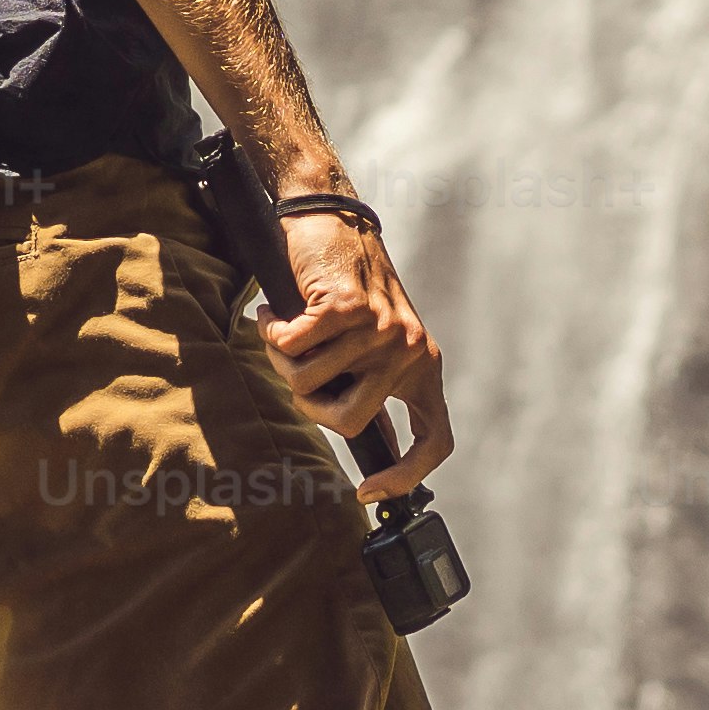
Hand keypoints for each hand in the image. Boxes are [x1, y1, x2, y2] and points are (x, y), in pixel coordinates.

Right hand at [266, 211, 450, 497]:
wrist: (331, 217)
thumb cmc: (345, 282)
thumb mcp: (375, 341)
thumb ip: (373, 385)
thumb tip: (365, 446)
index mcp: (423, 365)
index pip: (435, 440)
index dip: (405, 477)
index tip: (368, 492)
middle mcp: (409, 351)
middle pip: (347, 422)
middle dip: (309, 403)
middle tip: (298, 370)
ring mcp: (379, 330)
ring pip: (307, 382)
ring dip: (283, 359)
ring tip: (287, 327)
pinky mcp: (345, 309)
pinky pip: (290, 349)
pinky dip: (273, 332)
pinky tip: (276, 312)